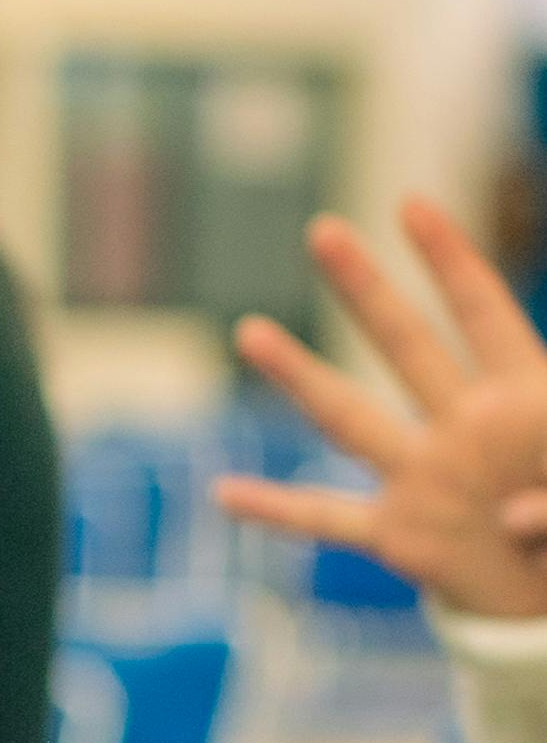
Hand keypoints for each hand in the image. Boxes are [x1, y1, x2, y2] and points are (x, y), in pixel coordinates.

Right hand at [219, 197, 546, 623]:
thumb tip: (510, 516)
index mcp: (525, 403)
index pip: (483, 317)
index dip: (450, 262)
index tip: (412, 207)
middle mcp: (463, 427)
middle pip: (406, 345)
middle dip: (365, 289)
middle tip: (324, 231)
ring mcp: (423, 478)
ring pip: (349, 418)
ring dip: (299, 376)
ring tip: (249, 330)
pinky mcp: (400, 536)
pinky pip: (328, 519)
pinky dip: (275, 511)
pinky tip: (224, 493)